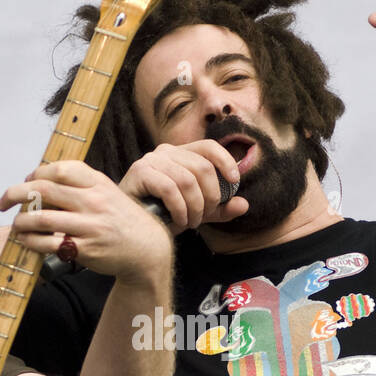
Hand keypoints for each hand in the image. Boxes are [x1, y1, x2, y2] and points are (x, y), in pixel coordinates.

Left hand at [0, 161, 171, 282]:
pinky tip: (27, 241)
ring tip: (16, 225)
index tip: (25, 181)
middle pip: (43, 190)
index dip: (35, 173)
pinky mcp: (86, 250)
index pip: (59, 169)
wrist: (147, 249)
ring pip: (42, 218)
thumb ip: (80, 182)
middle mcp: (93, 202)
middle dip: (15, 194)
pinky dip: (32, 242)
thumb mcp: (108, 191)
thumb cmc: (121, 219)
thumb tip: (40, 179)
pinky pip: (49, 244)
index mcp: (98, 183)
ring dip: (21, 222)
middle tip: (2, 202)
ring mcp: (90, 226)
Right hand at [118, 141, 246, 233]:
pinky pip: (170, 189)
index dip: (226, 161)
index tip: (235, 181)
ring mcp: (151, 160)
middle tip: (204, 217)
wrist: (131, 229)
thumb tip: (243, 204)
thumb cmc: (161, 216)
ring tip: (190, 222)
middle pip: (202, 167)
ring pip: (188, 180)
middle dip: (210, 197)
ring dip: (195, 207)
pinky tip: (179, 221)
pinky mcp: (140, 173)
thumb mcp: (196, 212)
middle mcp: (165, 152)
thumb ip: (219, 209)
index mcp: (180, 154)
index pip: (209, 147)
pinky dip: (180, 209)